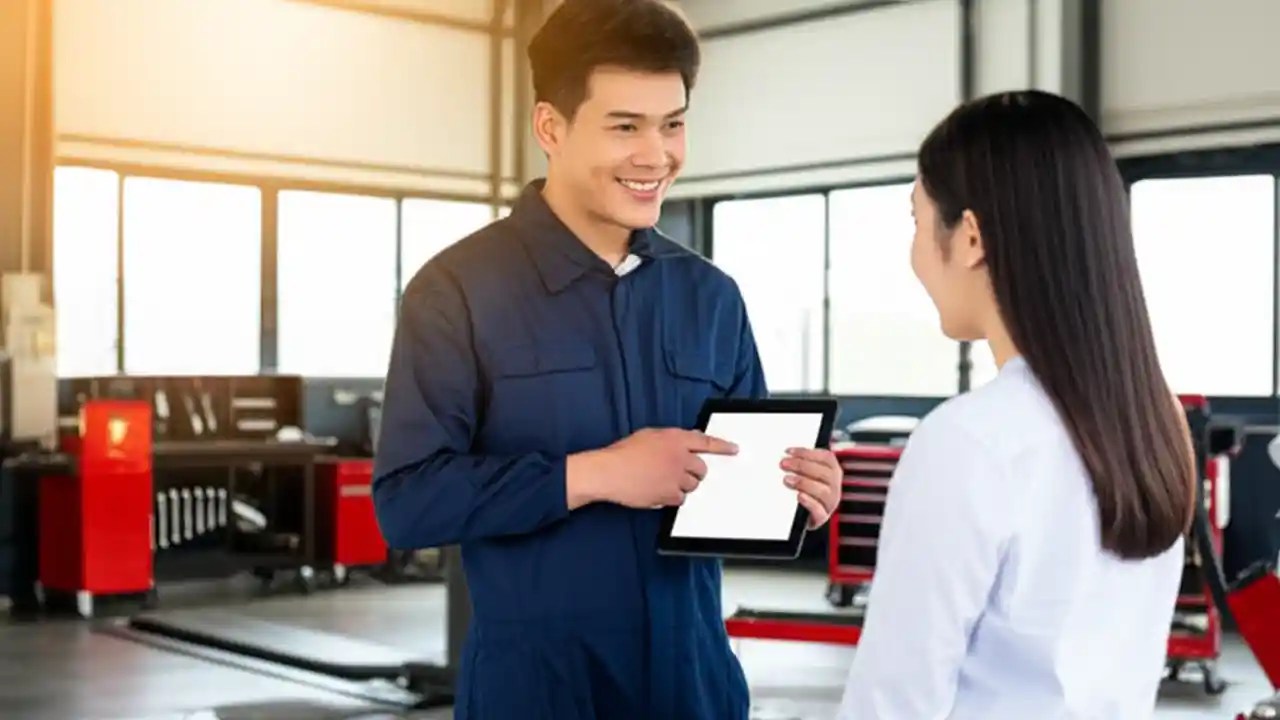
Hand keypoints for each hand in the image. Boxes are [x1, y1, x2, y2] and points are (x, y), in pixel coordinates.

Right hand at [569, 428, 738, 509]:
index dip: (722, 446)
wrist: (609, 471)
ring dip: (682, 485)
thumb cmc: (623, 453)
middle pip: (702, 469)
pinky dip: (672, 498)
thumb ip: (671, 438)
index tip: (734, 450)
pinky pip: (681, 499)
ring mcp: (676, 477)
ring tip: (661, 482)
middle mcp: (680, 457)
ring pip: (692, 485)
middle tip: (681, 474)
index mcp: (675, 439)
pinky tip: (657, 492)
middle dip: (695, 472)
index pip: (706, 442)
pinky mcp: (670, 494)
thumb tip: (687, 439)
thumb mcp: (649, 436)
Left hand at [780, 447, 841, 528]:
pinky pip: (819, 511)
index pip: (826, 458)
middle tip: (784, 464)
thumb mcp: (807, 475)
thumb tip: (786, 455)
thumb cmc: (807, 491)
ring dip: (804, 483)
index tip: (789, 451)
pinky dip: (809, 502)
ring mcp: (830, 503)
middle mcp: (834, 486)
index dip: (807, 453)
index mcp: (833, 472)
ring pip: (823, 491)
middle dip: (802, 466)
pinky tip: (798, 496)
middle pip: (824, 473)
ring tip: (787, 480)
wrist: (805, 517)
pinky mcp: (822, 518)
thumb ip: (802, 464)